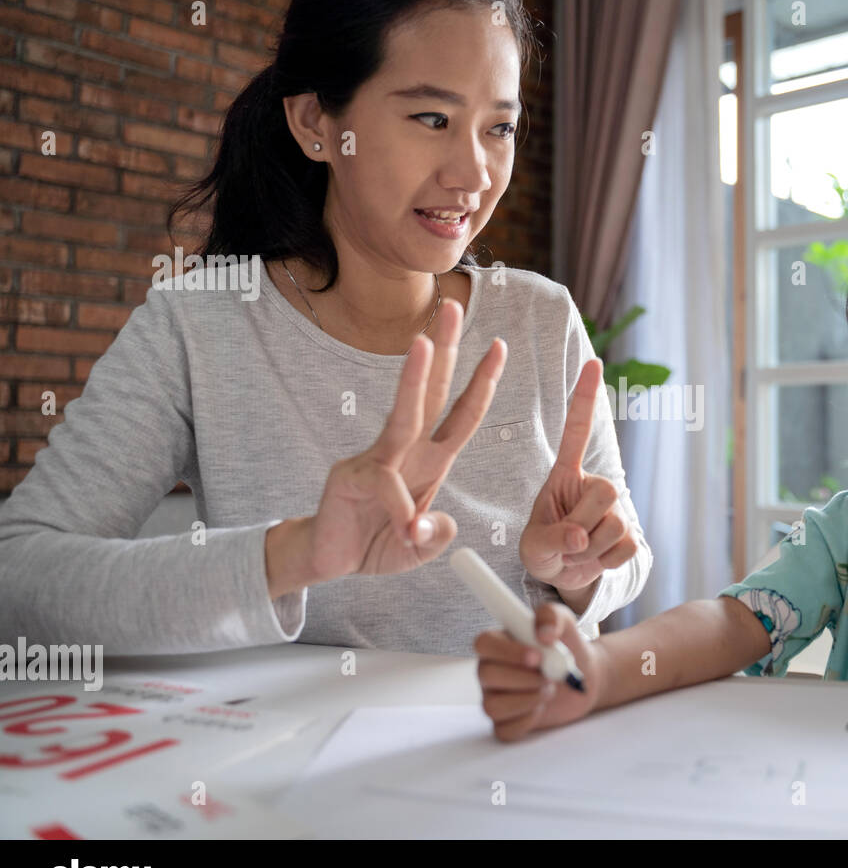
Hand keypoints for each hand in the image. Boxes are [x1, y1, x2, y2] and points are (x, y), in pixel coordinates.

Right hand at [305, 300, 506, 578]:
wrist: (328, 560)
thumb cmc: (375, 544)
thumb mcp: (417, 548)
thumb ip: (435, 537)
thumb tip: (436, 524)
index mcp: (429, 460)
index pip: (461, 414)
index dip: (482, 382)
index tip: (499, 347)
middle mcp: (406, 450)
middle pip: (432, 393)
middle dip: (445, 350)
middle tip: (453, 306)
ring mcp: (377, 459)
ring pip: (403, 415)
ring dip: (414, 377)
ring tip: (423, 344)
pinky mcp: (352, 477)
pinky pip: (386, 483)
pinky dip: (401, 508)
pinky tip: (406, 528)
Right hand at [475, 602, 604, 740]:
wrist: (584, 676)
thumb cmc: (567, 647)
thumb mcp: (565, 622)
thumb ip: (552, 615)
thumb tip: (543, 633)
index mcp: (499, 642)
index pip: (483, 643)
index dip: (507, 651)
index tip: (537, 656)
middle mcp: (491, 670)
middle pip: (486, 675)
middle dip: (523, 678)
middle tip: (549, 675)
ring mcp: (495, 697)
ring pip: (492, 706)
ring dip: (528, 699)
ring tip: (549, 689)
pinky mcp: (505, 722)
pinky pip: (505, 730)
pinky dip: (528, 720)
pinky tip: (541, 708)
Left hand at [519, 359, 637, 591]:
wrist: (563, 577)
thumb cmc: (542, 550)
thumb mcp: (534, 547)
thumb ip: (552, 539)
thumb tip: (579, 537)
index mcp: (565, 474)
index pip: (577, 431)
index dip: (586, 398)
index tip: (594, 363)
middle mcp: (593, 484)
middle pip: (605, 492)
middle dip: (582, 524)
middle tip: (565, 541)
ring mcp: (614, 509)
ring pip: (616, 525)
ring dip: (590, 550)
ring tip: (575, 553)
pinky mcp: (629, 535)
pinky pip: (627, 547)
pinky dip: (606, 561)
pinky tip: (594, 560)